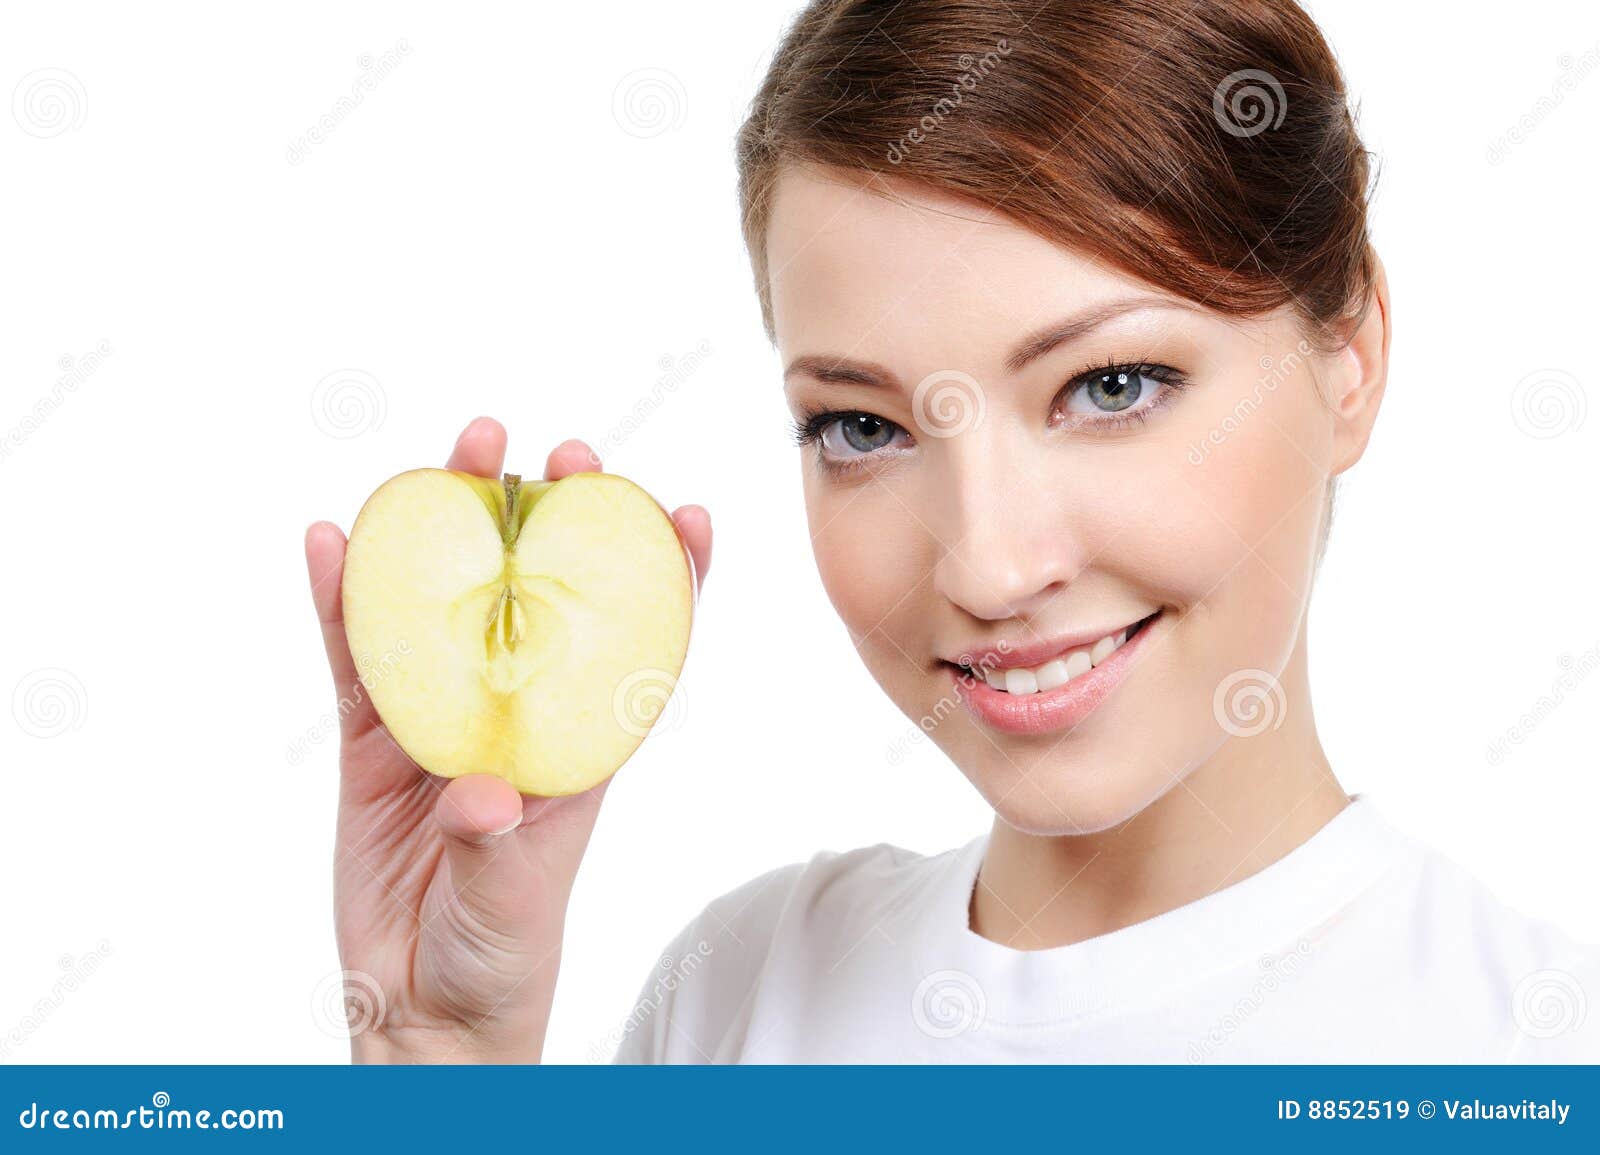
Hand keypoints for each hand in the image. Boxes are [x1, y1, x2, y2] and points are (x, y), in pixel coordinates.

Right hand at [303, 417, 711, 1061]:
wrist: (422, 1007)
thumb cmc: (499, 956)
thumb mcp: (514, 906)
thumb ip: (497, 851)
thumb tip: (481, 797)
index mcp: (579, 747)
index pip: (633, 648)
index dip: (663, 580)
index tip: (685, 513)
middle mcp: (517, 715)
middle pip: (536, 600)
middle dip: (552, 522)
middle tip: (561, 453)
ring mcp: (443, 720)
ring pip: (446, 606)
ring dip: (451, 531)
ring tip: (458, 456)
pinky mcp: (374, 743)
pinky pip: (356, 659)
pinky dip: (343, 601)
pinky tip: (335, 540)